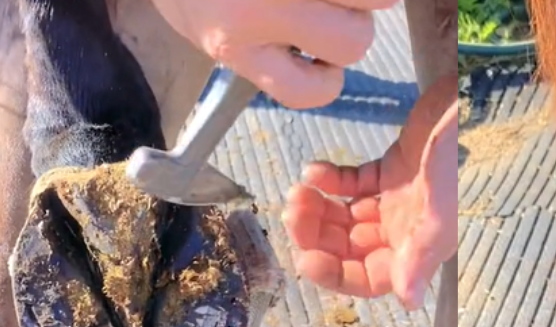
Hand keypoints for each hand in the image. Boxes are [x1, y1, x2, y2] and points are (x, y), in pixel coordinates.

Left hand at [151, 0, 398, 109]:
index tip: (317, 59)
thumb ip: (252, 49)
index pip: (311, 90)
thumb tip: (309, 56)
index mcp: (233, 42)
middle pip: (355, 41)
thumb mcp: (199, 24)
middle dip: (351, 22)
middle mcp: (263, 7)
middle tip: (330, 4)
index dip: (325, 78)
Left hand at [284, 75, 457, 310]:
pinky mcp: (389, 170)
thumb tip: (410, 303)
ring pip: (345, 218)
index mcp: (418, 248)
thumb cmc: (454, 159)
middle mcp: (404, 230)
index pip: (369, 278)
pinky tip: (314, 170)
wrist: (465, 102)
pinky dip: (330, 180)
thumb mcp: (439, 213)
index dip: (335, 275)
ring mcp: (395, 201)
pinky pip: (352, 184)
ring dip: (318, 209)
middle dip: (317, 236)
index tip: (305, 258)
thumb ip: (420, 258)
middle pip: (349, 248)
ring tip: (298, 191)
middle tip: (292, 213)